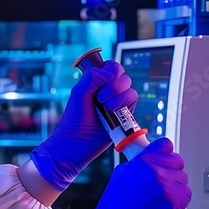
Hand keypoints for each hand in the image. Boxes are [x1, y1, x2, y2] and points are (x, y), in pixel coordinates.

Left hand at [30, 61, 136, 191]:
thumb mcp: (79, 92)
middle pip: (123, 76)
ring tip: (106, 107)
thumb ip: (93, 77)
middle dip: (114, 86)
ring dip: (118, 96)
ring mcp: (118, 102)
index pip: (112, 66)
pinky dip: (124, 103)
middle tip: (100, 98)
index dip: (112, 70)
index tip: (104, 80)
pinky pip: (133, 100)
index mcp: (97, 82)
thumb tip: (112, 73)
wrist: (78, 142)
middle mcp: (109, 90)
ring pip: (130, 88)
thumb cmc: (74, 118)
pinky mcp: (125, 114)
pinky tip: (112, 112)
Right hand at [57, 137, 190, 208]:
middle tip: (163, 178)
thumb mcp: (122, 172)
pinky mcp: (174, 204)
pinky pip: (186, 195)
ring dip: (176, 185)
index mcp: (144, 160)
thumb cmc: (114, 203)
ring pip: (183, 179)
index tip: (163, 158)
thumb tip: (153, 160)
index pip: (166, 145)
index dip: (164, 152)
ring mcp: (167, 188)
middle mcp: (157, 171)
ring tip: (161, 194)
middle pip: (178, 161)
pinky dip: (180, 198)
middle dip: (172, 168)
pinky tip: (167, 202)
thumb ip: (140, 162)